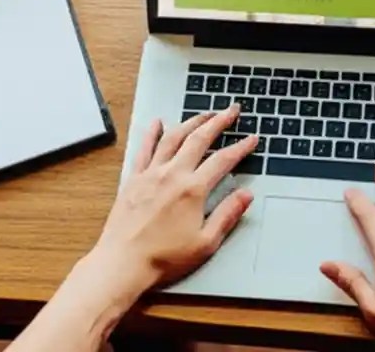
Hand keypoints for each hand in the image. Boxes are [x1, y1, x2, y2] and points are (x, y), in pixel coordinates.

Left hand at [9, 106, 256, 351]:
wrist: (123, 263)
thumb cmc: (163, 258)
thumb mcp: (205, 243)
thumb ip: (227, 215)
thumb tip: (246, 195)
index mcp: (193, 190)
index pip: (223, 160)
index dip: (241, 147)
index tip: (251, 139)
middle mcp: (172, 175)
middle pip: (200, 138)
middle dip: (219, 121)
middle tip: (231, 111)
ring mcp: (151, 174)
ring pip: (174, 137)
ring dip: (191, 121)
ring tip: (204, 113)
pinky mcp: (133, 179)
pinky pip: (144, 148)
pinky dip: (152, 133)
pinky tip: (158, 123)